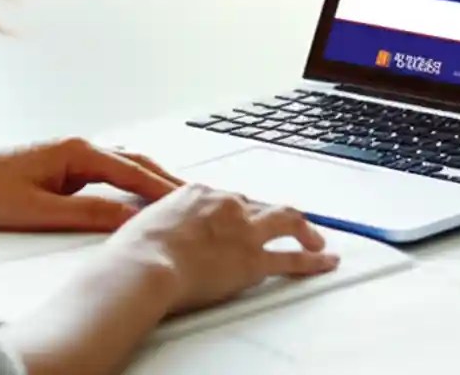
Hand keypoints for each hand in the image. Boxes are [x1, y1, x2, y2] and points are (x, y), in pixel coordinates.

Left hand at [0, 138, 183, 231]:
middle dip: (166, 179)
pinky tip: (138, 193)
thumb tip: (132, 220)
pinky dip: (132, 180)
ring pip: (124, 164)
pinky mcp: (61, 166)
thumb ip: (89, 214)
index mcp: (77, 152)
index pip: (134, 171)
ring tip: (178, 197)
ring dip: (150, 178)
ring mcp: (70, 155)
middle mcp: (78, 147)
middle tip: (197, 198)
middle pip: (136, 161)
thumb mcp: (39, 210)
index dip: (163, 189)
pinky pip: (109, 171)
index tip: (190, 203)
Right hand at [104, 185, 339, 314]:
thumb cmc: (133, 251)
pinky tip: (326, 261)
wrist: (144, 266)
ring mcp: (245, 230)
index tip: (236, 221)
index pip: (227, 199)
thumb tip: (152, 231)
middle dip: (272, 215)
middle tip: (283, 225)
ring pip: (287, 220)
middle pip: (259, 205)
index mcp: (198, 193)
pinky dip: (313, 261)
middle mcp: (227, 204)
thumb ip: (158, 222)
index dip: (235, 212)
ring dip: (305, 230)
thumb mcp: (142, 221)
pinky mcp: (254, 259)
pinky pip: (292, 259)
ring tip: (317, 241)